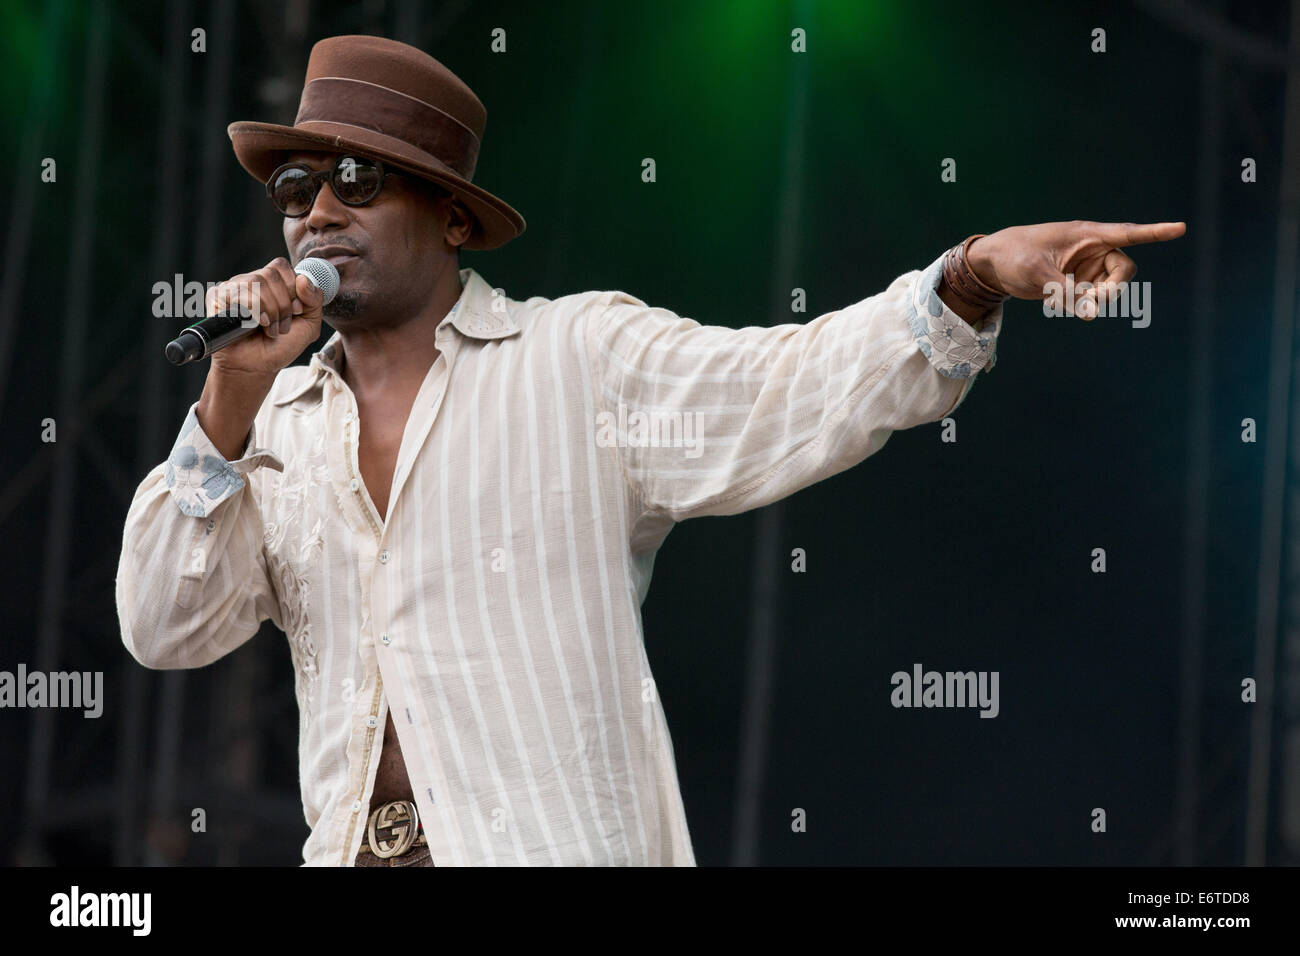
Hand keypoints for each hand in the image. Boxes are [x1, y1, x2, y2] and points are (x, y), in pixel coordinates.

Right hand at [205, 257, 324, 376]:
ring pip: (257, 281)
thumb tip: (303, 279)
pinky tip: (255, 325)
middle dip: (283, 305)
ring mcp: (233, 287)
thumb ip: (314, 300)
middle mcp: (251, 281)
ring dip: (270, 310)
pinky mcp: (218, 297)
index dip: (292, 288)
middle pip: (271, 274)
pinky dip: (255, 310)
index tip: (295, 310)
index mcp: (271, 282)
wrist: (257, 367)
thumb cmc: (280, 346)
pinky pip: (239, 292)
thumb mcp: (309, 325)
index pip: (281, 266)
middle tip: (281, 325)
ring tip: (269, 328)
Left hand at [966, 220, 1186, 318]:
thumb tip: (1090, 313)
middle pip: (1122, 273)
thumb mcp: (1037, 272)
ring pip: (1106, 291)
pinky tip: (1049, 299)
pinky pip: (1087, 301)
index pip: (1128, 234)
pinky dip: (1072, 305)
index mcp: (1087, 235)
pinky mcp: (1077, 285)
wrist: (994, 264)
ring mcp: (1086, 270)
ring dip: (1089, 301)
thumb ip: (1065, 291)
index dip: (1155, 233)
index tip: (1180, 228)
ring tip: (1057, 299)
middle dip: (1112, 291)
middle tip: (1094, 304)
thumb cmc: (1015, 255)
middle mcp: (1093, 251)